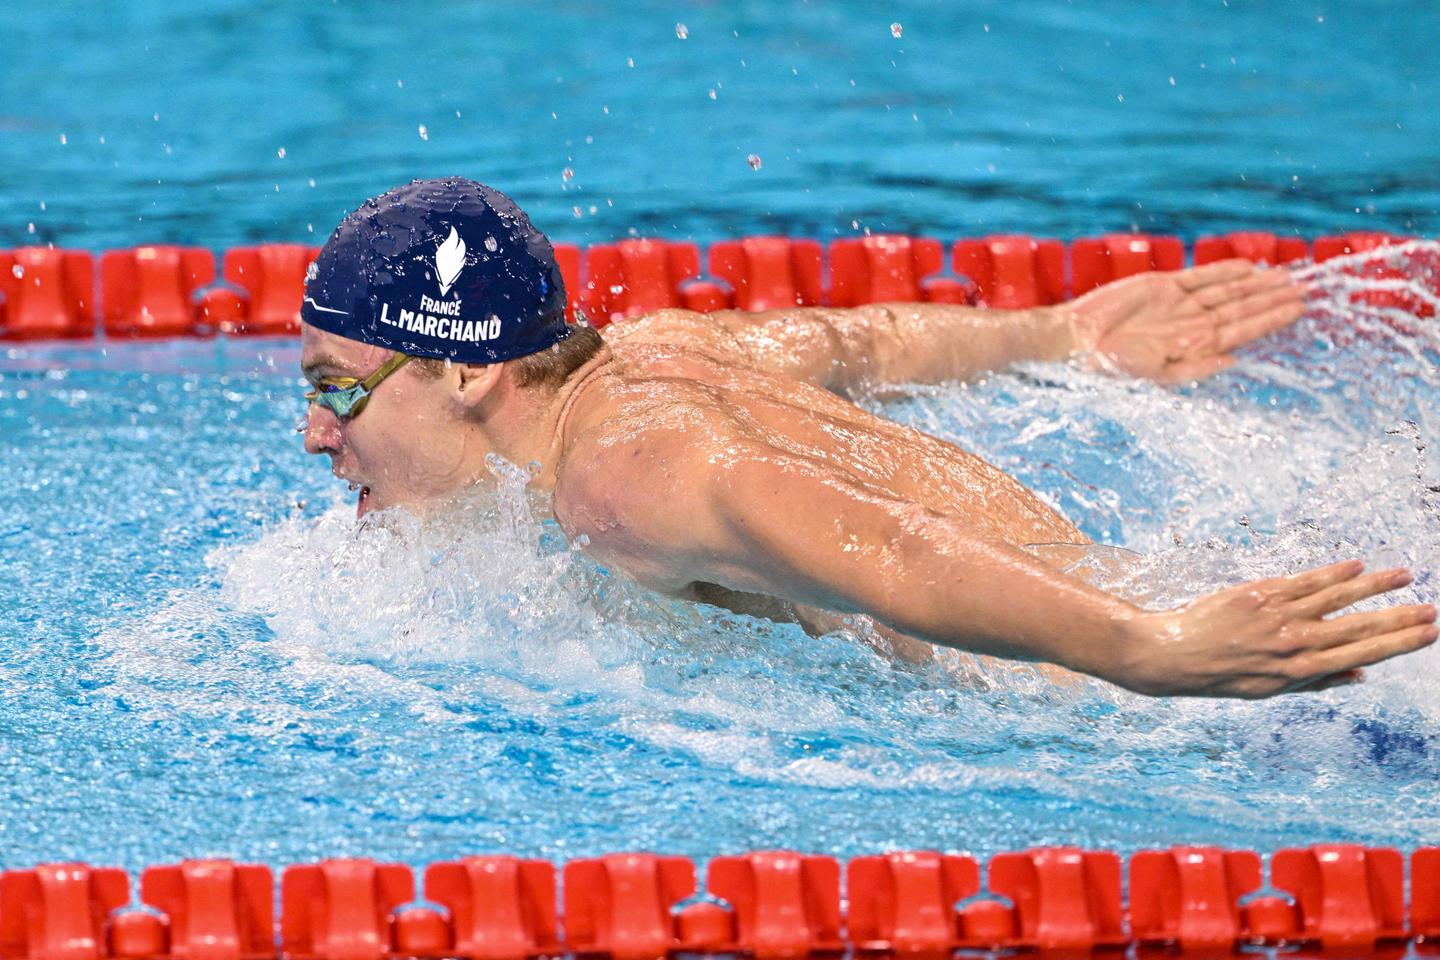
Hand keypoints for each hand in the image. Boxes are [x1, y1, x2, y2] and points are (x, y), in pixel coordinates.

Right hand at [1064, 259, 1307, 382]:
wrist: (1075, 340)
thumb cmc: (1109, 366)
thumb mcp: (1155, 375)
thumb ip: (1195, 368)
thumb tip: (1236, 360)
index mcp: (1194, 346)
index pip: (1243, 329)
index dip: (1273, 318)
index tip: (1300, 308)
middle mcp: (1192, 323)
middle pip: (1243, 307)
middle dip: (1274, 298)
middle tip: (1307, 288)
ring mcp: (1179, 303)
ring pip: (1229, 290)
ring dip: (1258, 284)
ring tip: (1289, 277)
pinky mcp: (1163, 286)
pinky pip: (1201, 276)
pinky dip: (1225, 271)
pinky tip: (1250, 268)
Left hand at [1117, 561, 1435, 697]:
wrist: (1174, 654)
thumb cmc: (1223, 675)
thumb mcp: (1271, 690)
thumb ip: (1317, 681)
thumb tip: (1361, 673)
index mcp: (1301, 671)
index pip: (1362, 653)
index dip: (1398, 643)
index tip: (1428, 633)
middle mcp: (1295, 642)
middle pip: (1358, 625)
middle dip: (1399, 617)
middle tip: (1432, 609)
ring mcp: (1278, 615)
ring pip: (1336, 596)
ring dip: (1374, 585)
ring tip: (1404, 575)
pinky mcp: (1260, 593)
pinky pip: (1304, 581)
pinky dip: (1332, 573)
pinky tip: (1357, 566)